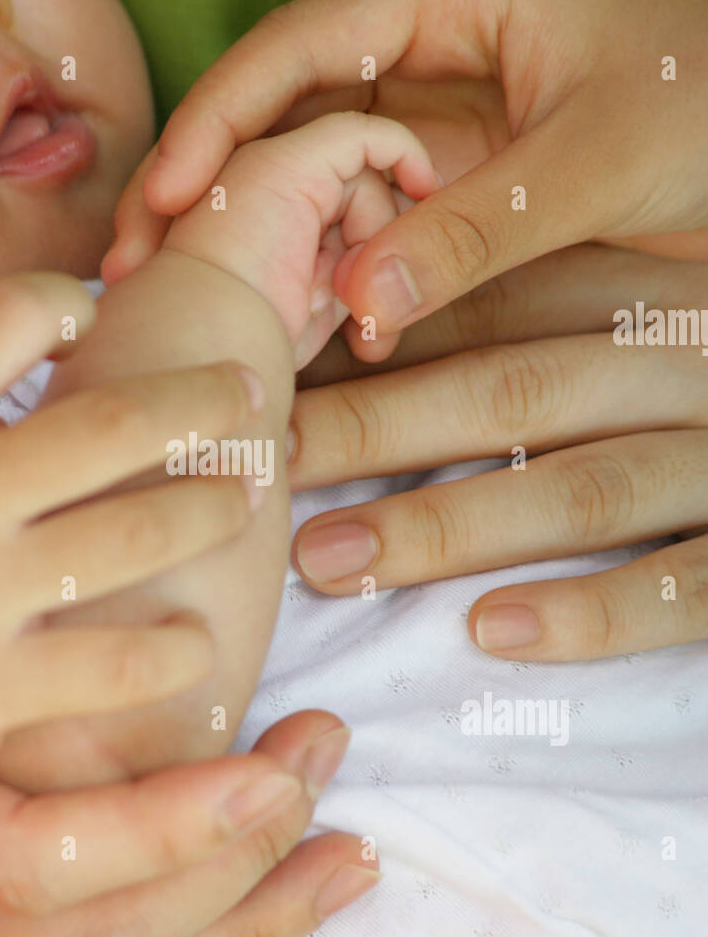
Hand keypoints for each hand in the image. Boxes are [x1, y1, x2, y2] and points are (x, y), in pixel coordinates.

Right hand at [0, 271, 265, 804]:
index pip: (9, 314)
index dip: (66, 301)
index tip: (92, 317)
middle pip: (116, 423)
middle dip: (202, 398)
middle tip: (248, 389)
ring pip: (140, 529)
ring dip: (215, 504)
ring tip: (250, 492)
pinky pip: (113, 662)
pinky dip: (173, 649)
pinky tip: (198, 643)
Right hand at [104, 0, 707, 340]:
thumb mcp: (595, 164)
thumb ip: (475, 229)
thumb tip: (356, 304)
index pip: (295, 46)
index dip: (217, 122)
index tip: (165, 199)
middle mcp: (421, 37)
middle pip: (278, 102)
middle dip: (208, 179)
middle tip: (137, 259)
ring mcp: (430, 103)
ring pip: (308, 159)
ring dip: (255, 223)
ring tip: (188, 290)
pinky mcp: (446, 163)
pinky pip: (361, 206)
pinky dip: (324, 254)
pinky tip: (290, 307)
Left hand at [288, 244, 707, 659]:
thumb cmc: (688, 407)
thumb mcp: (626, 345)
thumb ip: (520, 339)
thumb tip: (352, 347)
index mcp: (641, 305)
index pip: (495, 311)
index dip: (377, 344)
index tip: (272, 378)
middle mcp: (687, 366)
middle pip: (520, 389)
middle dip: (381, 427)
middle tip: (270, 465)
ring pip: (585, 489)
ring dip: (448, 526)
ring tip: (329, 561)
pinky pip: (686, 586)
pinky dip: (591, 611)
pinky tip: (490, 631)